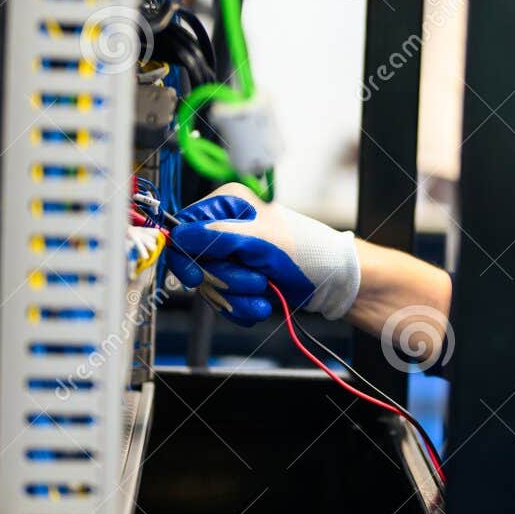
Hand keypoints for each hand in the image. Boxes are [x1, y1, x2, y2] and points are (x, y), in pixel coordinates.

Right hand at [165, 183, 360, 325]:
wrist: (335, 282)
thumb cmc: (309, 253)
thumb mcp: (262, 242)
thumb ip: (218, 238)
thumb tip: (179, 235)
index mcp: (229, 205)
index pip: (184, 229)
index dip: (185, 256)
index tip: (195, 276)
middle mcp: (226, 228)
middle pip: (196, 263)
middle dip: (226, 280)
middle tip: (256, 281)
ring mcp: (232, 256)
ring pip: (209, 287)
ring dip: (236, 298)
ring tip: (265, 293)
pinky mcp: (239, 281)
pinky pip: (222, 302)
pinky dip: (240, 308)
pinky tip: (261, 306)